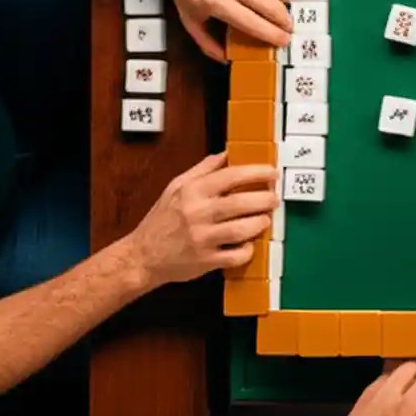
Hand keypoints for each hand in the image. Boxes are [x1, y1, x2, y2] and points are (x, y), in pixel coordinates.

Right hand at [125, 152, 279, 287]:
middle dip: (264, 199)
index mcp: (192, 192)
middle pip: (241, 203)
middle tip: (273, 199)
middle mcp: (197, 214)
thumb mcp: (176, 187)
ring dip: (260, 223)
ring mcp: (202, 239)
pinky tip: (248, 244)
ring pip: (243, 230)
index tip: (272, 173)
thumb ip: (202, 170)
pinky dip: (248, 250)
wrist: (141, 256)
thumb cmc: (161, 220)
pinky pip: (236, 256)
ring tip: (264, 219)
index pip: (231, 176)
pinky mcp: (206, 261)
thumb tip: (226, 154)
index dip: (256, 173)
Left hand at [151, 0, 292, 60]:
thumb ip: (206, 42)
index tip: (283, 41)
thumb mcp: (189, 18)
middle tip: (288, 27)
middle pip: (272, 7)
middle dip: (285, 21)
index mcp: (217, 3)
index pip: (255, 24)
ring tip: (283, 7)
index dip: (274, 36)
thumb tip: (225, 58)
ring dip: (286, 1)